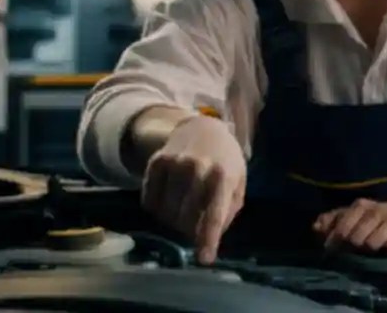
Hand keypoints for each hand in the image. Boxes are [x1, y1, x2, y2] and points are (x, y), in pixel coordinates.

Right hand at [140, 115, 245, 264]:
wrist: (203, 128)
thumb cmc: (224, 161)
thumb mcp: (238, 181)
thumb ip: (229, 210)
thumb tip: (211, 235)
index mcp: (223, 176)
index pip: (214, 214)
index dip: (208, 239)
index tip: (204, 259)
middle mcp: (198, 168)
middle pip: (186, 218)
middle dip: (189, 230)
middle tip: (194, 226)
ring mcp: (175, 163)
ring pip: (166, 212)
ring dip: (173, 220)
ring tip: (183, 209)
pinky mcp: (156, 161)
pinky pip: (149, 200)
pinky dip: (156, 208)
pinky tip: (167, 199)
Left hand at [313, 198, 386, 252]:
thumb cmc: (380, 216)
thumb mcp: (357, 214)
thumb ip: (335, 219)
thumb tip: (315, 226)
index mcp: (360, 206)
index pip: (341, 226)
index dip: (334, 240)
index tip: (331, 249)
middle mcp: (374, 211)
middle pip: (355, 238)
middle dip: (354, 247)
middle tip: (358, 248)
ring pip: (372, 244)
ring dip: (372, 249)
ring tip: (376, 246)